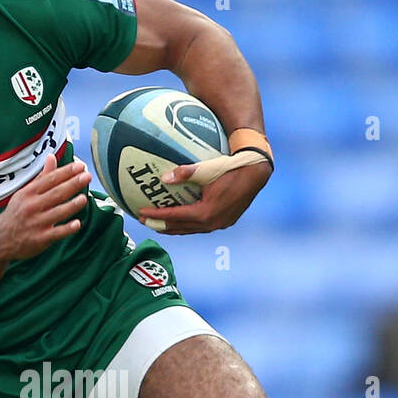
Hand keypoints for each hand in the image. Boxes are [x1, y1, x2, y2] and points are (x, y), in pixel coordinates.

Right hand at [0, 153, 90, 261]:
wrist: (0, 239)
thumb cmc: (17, 213)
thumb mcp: (25, 193)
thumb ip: (42, 177)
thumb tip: (51, 157)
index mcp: (29, 193)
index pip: (50, 180)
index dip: (66, 172)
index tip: (80, 166)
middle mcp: (32, 206)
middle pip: (55, 194)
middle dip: (72, 184)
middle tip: (87, 176)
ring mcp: (36, 223)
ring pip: (57, 212)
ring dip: (71, 205)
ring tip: (84, 198)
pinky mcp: (39, 239)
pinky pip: (55, 233)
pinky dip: (66, 229)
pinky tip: (77, 224)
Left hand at [139, 157, 271, 235]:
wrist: (256, 172)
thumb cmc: (231, 167)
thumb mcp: (206, 168)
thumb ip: (184, 173)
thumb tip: (163, 178)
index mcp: (205, 213)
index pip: (174, 217)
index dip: (156, 216)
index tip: (141, 213)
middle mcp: (212, 223)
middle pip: (180, 228)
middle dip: (160, 225)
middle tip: (144, 221)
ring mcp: (219, 224)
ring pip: (190, 230)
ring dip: (173, 228)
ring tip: (158, 225)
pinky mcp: (225, 221)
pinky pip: (201, 227)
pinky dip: (187, 225)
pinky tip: (181, 221)